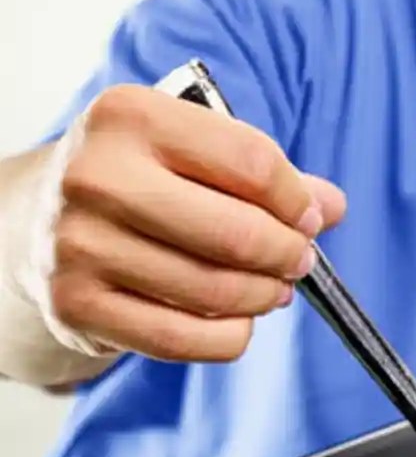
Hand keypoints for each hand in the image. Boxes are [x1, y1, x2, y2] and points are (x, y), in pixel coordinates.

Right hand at [45, 85, 345, 362]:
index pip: (251, 161)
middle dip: (288, 254)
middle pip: (236, 232)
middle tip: (300, 260)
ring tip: (273, 288)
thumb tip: (331, 207)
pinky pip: (181, 340)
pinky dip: (229, 337)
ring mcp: (78, 244)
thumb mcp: (196, 150)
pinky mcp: (74, 305)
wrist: (42, 221)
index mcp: (130, 116)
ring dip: (263, 296)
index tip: (310, 217)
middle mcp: (95, 175)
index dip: (297, 200)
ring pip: (213, 290)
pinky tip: (240, 320)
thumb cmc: (141, 178)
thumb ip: (270, 175)